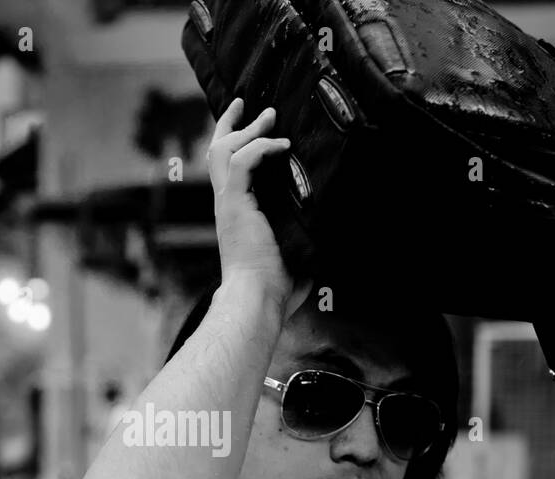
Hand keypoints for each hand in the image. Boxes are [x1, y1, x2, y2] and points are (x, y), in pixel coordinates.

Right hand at [207, 98, 299, 313]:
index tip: (252, 123)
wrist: (258, 298)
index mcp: (236, 212)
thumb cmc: (277, 286)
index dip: (237, 143)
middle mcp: (226, 204)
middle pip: (217, 152)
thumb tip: (337, 223)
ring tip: (270, 117)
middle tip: (251, 105)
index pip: (228, 169)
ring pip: (224, 151)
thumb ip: (305, 230)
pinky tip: (282, 146)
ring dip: (247, 130)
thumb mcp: (295, 247)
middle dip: (233, 124)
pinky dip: (260, 148)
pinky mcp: (234, 204)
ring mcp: (228, 203)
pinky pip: (241, 162)